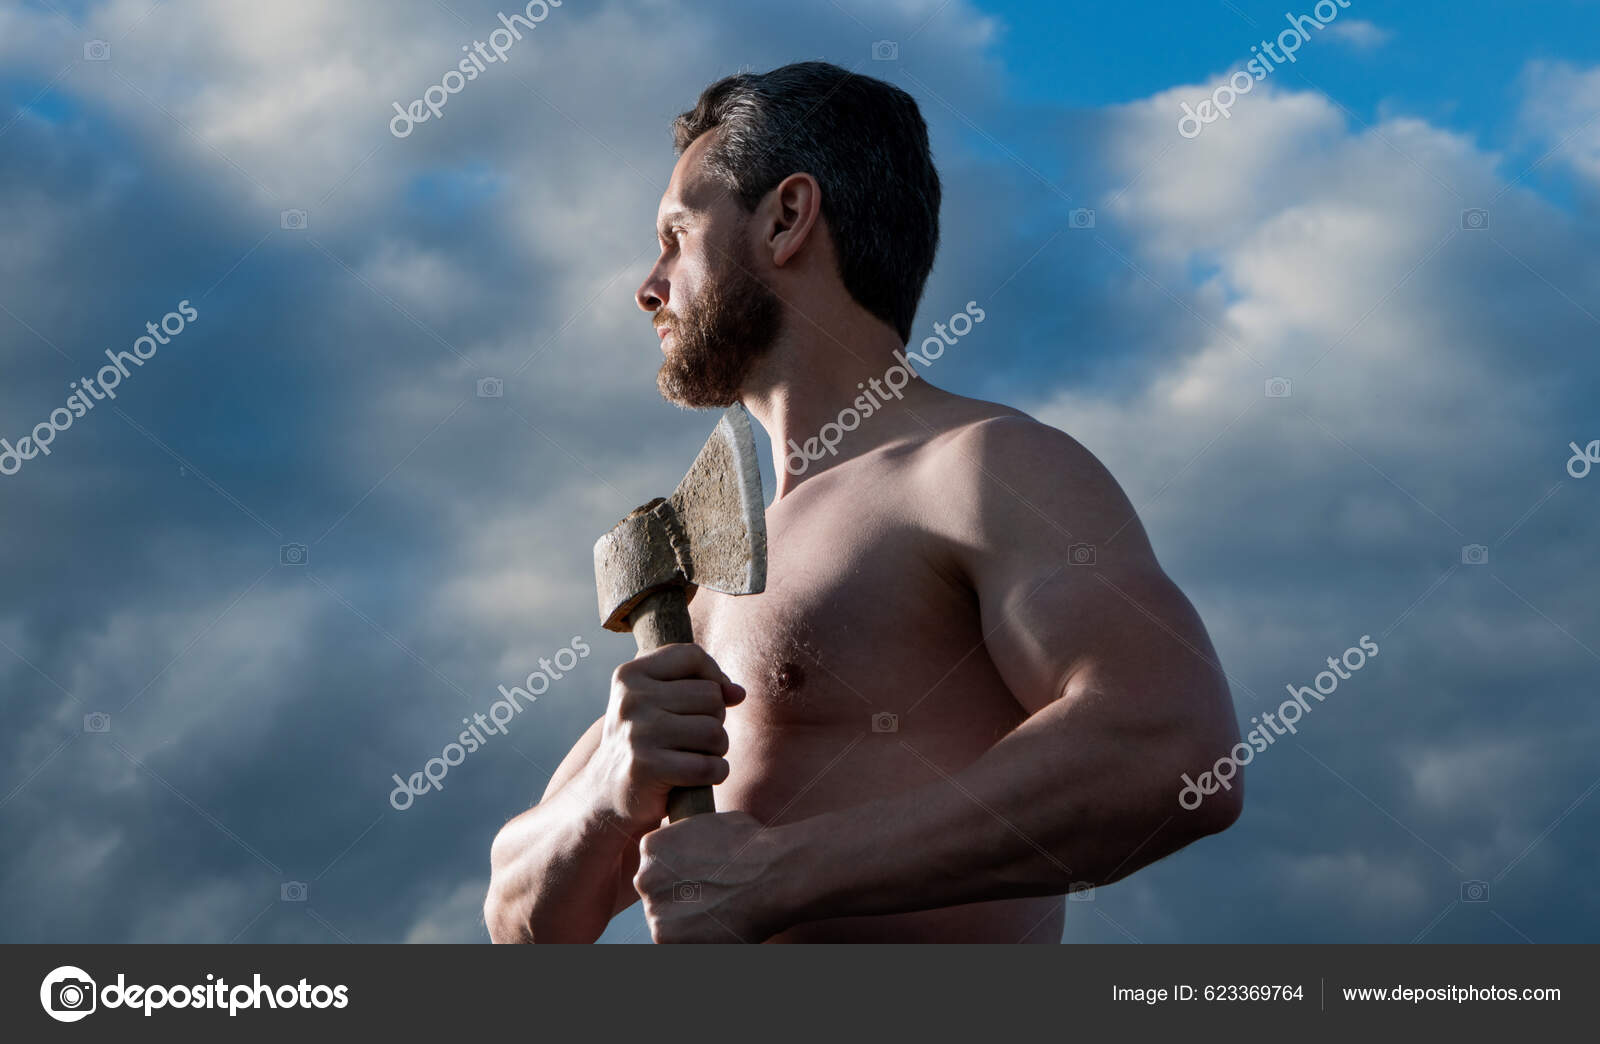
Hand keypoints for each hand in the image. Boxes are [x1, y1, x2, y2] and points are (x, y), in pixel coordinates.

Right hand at [583, 644, 744, 833]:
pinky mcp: (647, 768)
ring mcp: (637, 734)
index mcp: (630, 675)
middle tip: (691, 739)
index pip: (690, 655)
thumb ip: (700, 688)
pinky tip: (695, 778)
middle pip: (710, 696)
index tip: (705, 702)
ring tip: (692, 756)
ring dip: (715, 750)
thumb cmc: (644, 744)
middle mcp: (631, 699)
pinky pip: (708, 766)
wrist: (605, 797)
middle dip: (714, 720)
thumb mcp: (660, 704)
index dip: (713, 676)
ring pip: (714, 731)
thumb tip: (738, 693)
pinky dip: (714, 774)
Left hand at [635, 811, 790, 942]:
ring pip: (665, 920)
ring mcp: (653, 908)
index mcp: (652, 847)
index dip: (680, 876)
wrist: (774, 874)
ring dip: (687, 922)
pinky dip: (695, 940)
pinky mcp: (665, 937)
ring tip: (718, 914)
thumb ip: (689, 838)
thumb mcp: (712, 824)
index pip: (655, 868)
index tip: (703, 879)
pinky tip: (718, 927)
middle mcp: (644, 877)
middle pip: (657, 894)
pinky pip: (675, 942)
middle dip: (679, 899)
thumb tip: (691, 846)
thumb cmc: (753, 845)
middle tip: (711, 899)